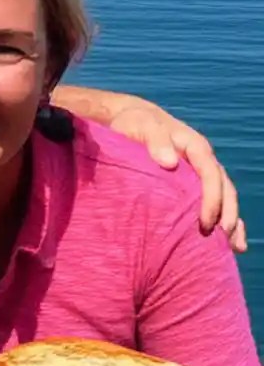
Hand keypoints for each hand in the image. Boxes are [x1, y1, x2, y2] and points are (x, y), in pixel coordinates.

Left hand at [108, 103, 245, 250]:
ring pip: (224, 197)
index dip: (212, 198)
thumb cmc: (135, 123)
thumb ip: (155, 140)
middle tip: (221, 238)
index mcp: (195, 147)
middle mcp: (203, 161)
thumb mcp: (143, 125)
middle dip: (226, 214)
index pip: (211, 174)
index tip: (206, 221)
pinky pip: (213, 202)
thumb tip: (169, 162)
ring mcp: (200, 173)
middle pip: (224, 188)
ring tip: (234, 247)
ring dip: (230, 221)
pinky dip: (221, 220)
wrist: (131, 119)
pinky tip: (228, 243)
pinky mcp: (192, 183)